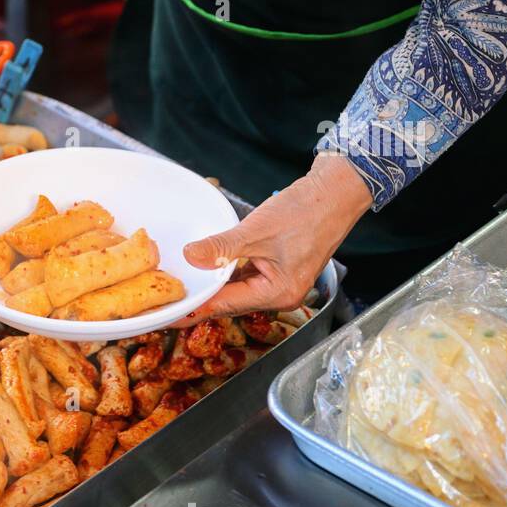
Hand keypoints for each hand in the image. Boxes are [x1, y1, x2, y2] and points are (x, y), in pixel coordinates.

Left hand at [177, 153, 371, 324]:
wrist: (336, 192)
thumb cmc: (306, 211)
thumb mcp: (255, 230)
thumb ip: (221, 248)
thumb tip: (191, 258)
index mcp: (278, 293)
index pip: (226, 305)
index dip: (195, 308)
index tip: (170, 314)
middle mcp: (281, 295)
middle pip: (231, 301)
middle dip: (203, 296)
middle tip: (170, 297)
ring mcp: (281, 284)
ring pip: (238, 289)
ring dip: (215, 283)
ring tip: (184, 281)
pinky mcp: (280, 271)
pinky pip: (247, 277)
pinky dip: (229, 272)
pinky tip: (210, 264)